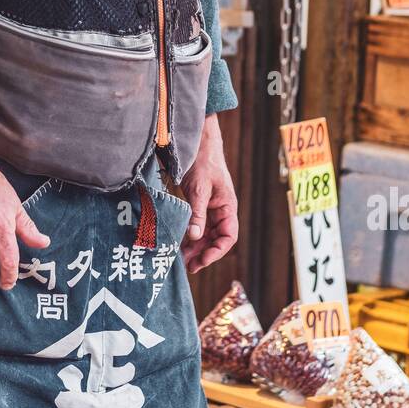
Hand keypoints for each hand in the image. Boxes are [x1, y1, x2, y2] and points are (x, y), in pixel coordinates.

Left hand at [179, 114, 238, 273]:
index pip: (228, 237)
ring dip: (195, 247)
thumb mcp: (199, 189)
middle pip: (216, 239)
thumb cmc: (204, 161)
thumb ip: (198, 214)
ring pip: (205, 234)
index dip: (216, 252)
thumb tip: (194, 237)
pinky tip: (180, 242)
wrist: (197, 141)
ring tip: (181, 258)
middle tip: (187, 266)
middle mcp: (221, 210)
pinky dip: (189, 234)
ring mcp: (210, 207)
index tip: (201, 261)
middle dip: (203, 253)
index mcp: (227, 207)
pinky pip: (197, 224)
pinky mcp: (199, 203)